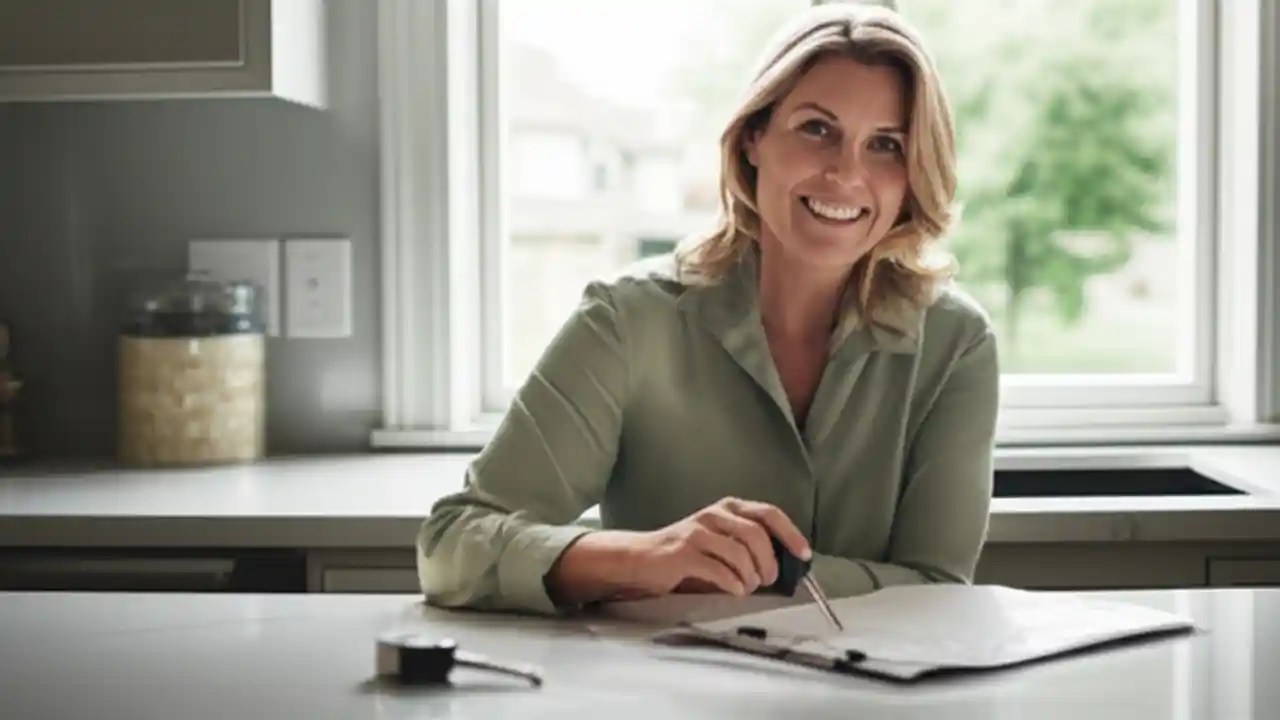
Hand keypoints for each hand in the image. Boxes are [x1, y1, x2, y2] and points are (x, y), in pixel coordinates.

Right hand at [630, 497, 810, 596]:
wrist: (642, 559)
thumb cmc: (687, 554)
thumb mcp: (721, 542)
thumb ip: (748, 545)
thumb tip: (784, 564)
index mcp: (728, 508)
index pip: (768, 513)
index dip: (791, 534)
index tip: (804, 554)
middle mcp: (714, 514)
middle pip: (757, 535)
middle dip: (769, 562)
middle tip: (768, 580)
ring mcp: (698, 531)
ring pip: (740, 553)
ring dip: (750, 577)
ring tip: (746, 588)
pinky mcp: (684, 552)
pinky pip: (719, 570)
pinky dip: (733, 584)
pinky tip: (734, 591)